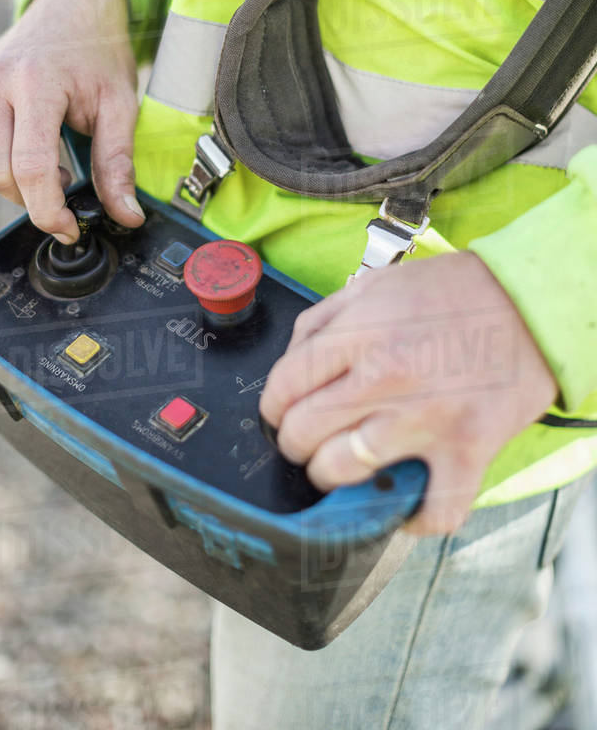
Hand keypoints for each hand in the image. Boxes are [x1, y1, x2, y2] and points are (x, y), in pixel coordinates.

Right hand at [0, 0, 143, 243]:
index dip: (48, 210)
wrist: (70, 8)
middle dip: (31, 198)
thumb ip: (118, 162)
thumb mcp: (120, 104)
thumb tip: (126, 216)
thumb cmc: (96, 54)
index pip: (29, 167)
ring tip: (43, 162)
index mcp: (34, 83)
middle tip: (63, 186)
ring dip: (7, 181)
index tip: (69, 228)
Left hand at [259, 252, 556, 535]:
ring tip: (342, 465)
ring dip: (332, 475)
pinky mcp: (465, 452)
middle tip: (306, 437)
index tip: (279, 412)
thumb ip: (324, 320)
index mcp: (359, 333)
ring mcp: (425, 420)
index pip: (285, 385)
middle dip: (294, 440)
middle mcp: (385, 377)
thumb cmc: (451, 293)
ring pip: (342, 472)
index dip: (272, 405)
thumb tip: (290, 361)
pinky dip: (411, 516)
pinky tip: (403, 499)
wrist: (528, 306)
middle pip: (302, 432)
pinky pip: (428, 510)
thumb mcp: (375, 285)